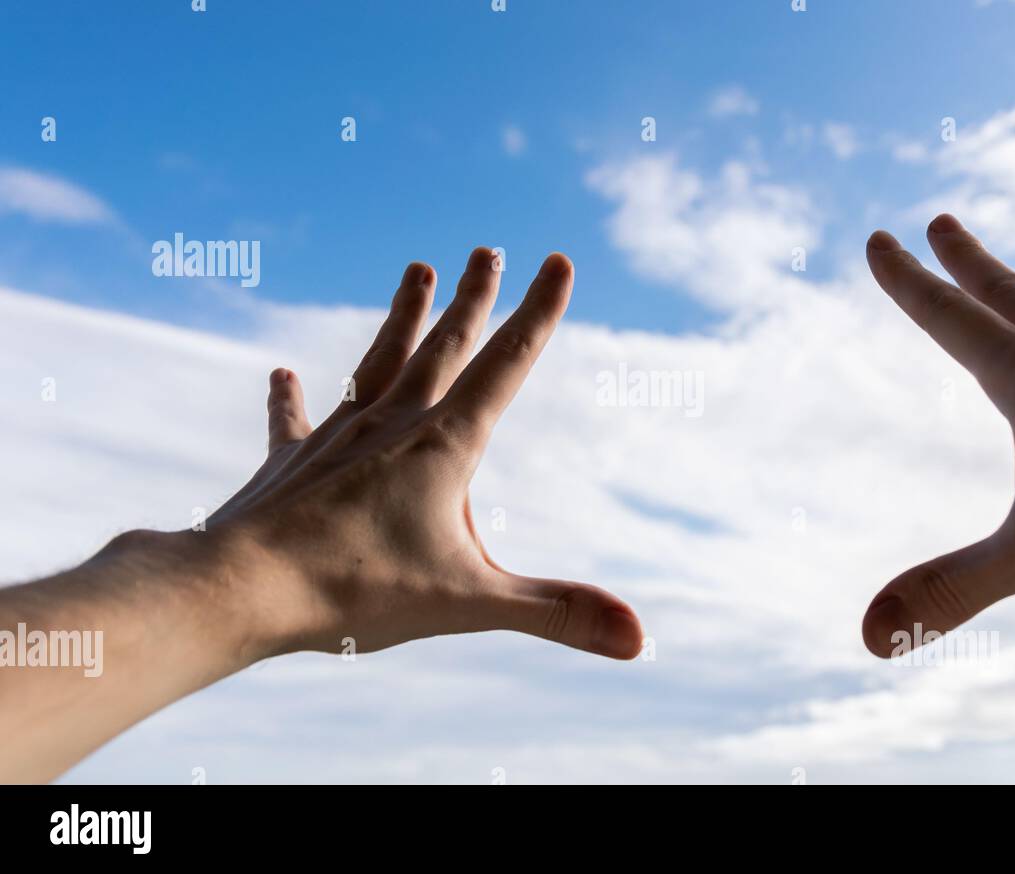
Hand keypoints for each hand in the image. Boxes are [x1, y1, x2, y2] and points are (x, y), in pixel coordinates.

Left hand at [209, 249, 642, 659]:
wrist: (240, 589)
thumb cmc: (357, 592)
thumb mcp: (472, 602)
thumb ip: (557, 613)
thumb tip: (640, 638)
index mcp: (444, 446)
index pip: (507, 364)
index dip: (539, 311)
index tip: (558, 260)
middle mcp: (394, 424)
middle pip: (444, 346)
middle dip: (474, 297)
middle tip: (487, 250)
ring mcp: (338, 437)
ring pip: (380, 362)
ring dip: (403, 317)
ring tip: (417, 270)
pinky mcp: (291, 464)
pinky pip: (294, 422)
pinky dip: (291, 399)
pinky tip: (282, 375)